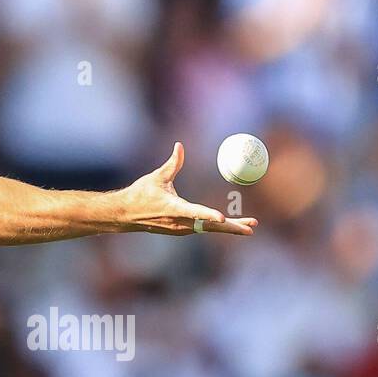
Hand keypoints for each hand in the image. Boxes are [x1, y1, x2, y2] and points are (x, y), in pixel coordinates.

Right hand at [117, 142, 257, 236]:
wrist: (126, 215)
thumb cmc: (140, 194)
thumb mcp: (157, 177)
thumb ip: (173, 163)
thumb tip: (180, 145)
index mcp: (174, 209)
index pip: (194, 213)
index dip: (208, 215)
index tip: (222, 218)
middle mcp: (180, 223)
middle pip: (210, 227)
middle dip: (232, 227)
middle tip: (251, 226)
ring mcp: (181, 229)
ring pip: (209, 229)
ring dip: (230, 228)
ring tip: (250, 226)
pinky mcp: (181, 231)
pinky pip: (203, 229)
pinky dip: (218, 227)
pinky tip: (231, 225)